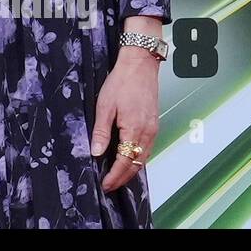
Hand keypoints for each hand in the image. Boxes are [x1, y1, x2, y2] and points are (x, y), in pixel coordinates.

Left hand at [90, 45, 159, 192]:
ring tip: (117, 177)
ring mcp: (153, 129)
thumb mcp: (105, 105)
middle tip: (109, 186)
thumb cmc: (122, 81)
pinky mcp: (154, 124)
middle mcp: (147, 132)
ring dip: (131, 170)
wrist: (140, 65)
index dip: (114, 176)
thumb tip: (96, 152)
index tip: (105, 185)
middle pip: (136, 164)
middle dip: (123, 177)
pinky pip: (147, 148)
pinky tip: (129, 159)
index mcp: (134, 129)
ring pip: (144, 158)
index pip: (124, 161)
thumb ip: (101, 131)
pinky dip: (138, 159)